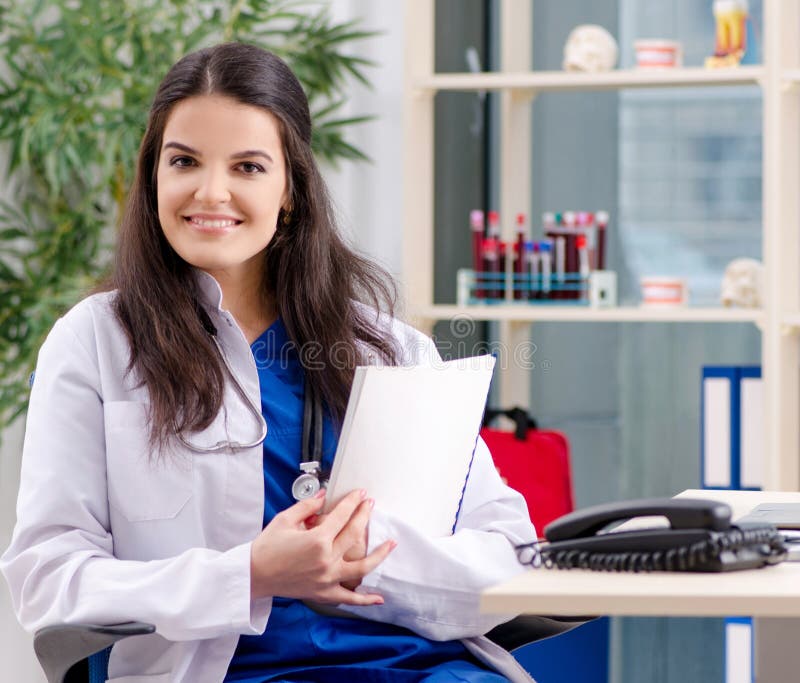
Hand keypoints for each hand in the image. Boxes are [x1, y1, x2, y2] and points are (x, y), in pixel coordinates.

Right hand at [249, 489, 394, 605]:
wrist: (254, 575)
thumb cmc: (266, 547)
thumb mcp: (285, 519)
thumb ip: (308, 506)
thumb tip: (324, 496)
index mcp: (317, 539)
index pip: (342, 515)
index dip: (353, 502)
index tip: (360, 494)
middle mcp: (326, 559)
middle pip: (355, 534)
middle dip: (365, 516)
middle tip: (370, 505)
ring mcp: (327, 578)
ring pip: (362, 567)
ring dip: (380, 554)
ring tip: (391, 543)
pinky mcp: (323, 593)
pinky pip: (349, 598)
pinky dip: (365, 600)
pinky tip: (379, 598)